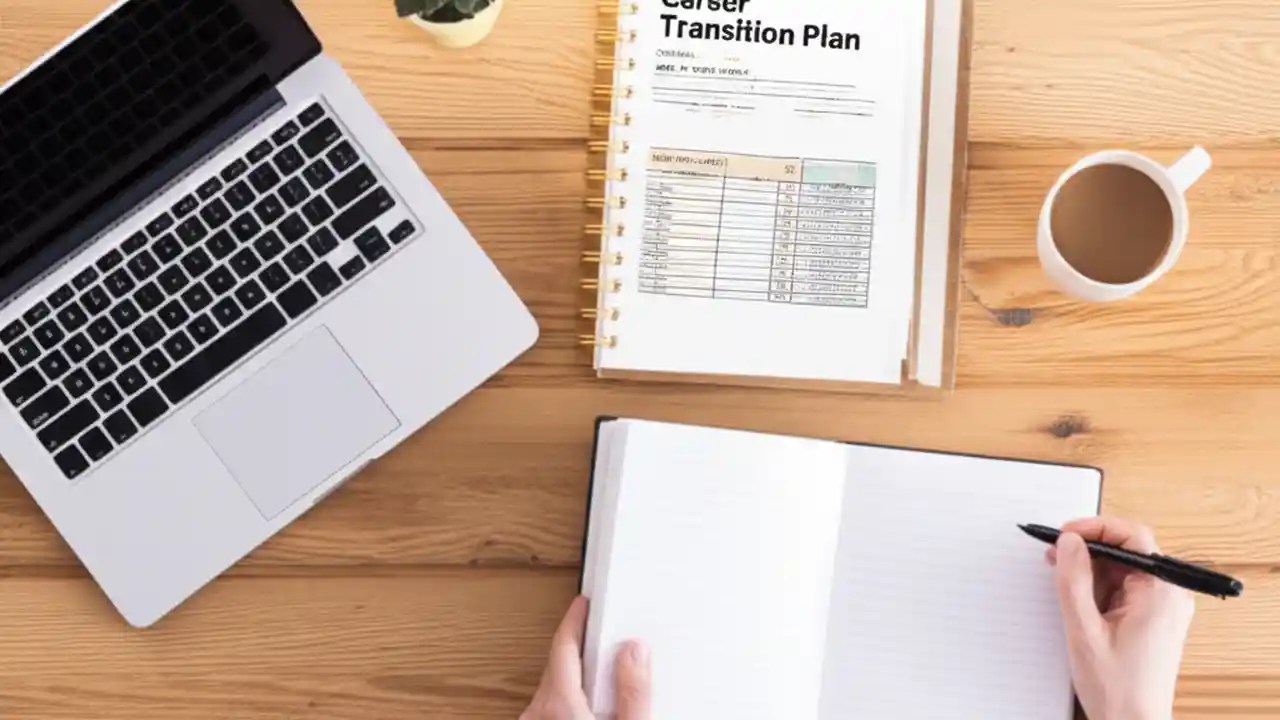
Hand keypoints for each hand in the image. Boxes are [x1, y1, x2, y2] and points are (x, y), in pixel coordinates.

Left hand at [521, 596, 651, 719]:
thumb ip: (634, 692)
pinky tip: (587, 698)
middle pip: (556, 664)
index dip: (575, 619)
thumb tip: (634, 651)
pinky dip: (566, 694)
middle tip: (599, 629)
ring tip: (599, 664)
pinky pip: (549, 704)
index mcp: (558, 705)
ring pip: (552, 685)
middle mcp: (538, 712)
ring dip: (574, 673)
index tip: (583, 603)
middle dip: (579, 646)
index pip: (563, 645)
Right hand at [1047, 517, 1195, 719]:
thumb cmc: (1116, 688)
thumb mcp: (1084, 630)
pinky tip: (1078, 600)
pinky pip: (1125, 588)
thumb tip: (1068, 542)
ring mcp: (1163, 608)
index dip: (1096, 527)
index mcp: (1161, 593)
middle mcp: (1169, 595)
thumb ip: (1074, 581)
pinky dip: (1099, 587)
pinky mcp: (1153, 619)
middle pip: (1128, 551)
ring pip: (1124, 569)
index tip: (1065, 534)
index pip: (1133, 537)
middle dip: (1089, 549)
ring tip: (1061, 581)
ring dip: (1091, 569)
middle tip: (1053, 556)